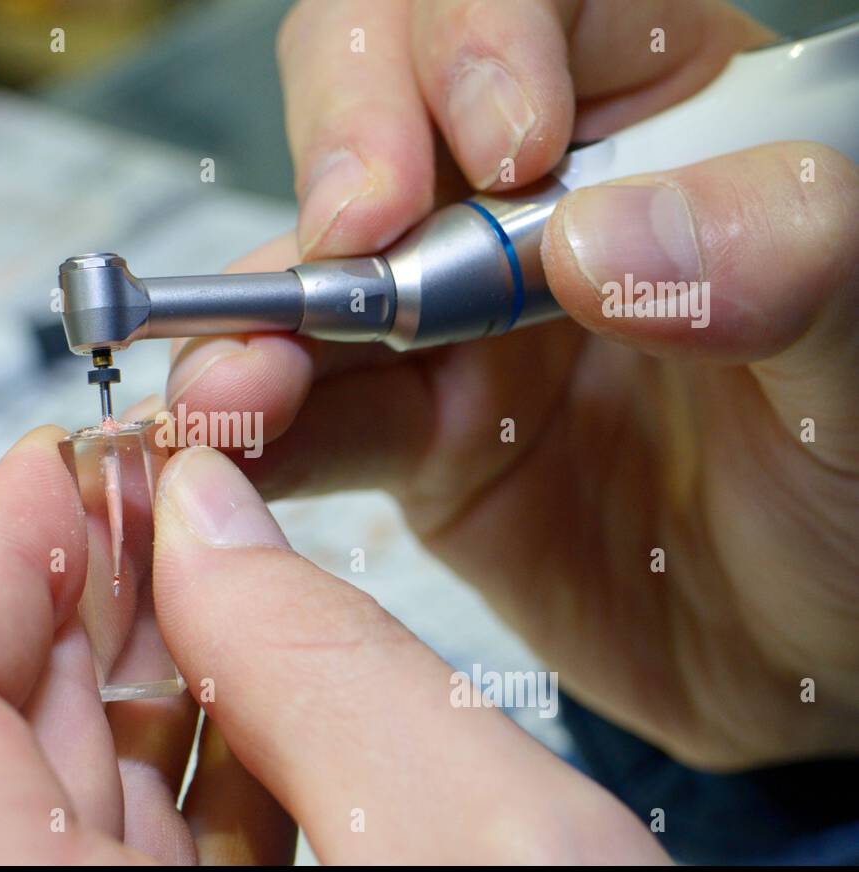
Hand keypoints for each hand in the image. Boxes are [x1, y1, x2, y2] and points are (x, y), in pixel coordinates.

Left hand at [0, 430, 665, 862]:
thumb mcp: (489, 845)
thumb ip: (318, 654)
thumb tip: (205, 517)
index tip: (74, 473)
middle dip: (67, 587)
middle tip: (164, 496)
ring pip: (30, 788)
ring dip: (125, 663)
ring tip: (221, 573)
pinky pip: (111, 852)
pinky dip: (177, 756)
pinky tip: (262, 700)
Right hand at [166, 0, 858, 769]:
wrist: (819, 653)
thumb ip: (786, 260)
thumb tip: (597, 239)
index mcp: (660, 116)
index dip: (476, 40)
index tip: (498, 145)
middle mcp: (532, 203)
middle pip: (376, 102)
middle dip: (339, 156)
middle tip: (348, 236)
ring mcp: (458, 324)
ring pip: (314, 276)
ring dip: (255, 320)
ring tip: (235, 385)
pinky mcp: (417, 439)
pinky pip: (312, 421)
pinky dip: (257, 434)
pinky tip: (228, 450)